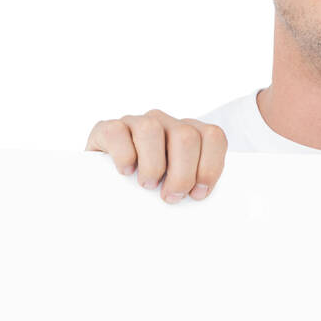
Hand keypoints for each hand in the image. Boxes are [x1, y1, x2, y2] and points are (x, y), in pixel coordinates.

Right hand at [84, 109, 226, 203]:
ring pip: (151, 129)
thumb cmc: (150, 191)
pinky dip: (123, 156)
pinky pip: (117, 132)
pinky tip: (126, 171)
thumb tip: (199, 198)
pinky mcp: (108, 128)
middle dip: (182, 174)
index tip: (197, 194)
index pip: (213, 136)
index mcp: (189, 133)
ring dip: (152, 165)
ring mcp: (136, 122)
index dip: (210, 167)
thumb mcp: (176, 186)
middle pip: (186, 136)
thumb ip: (193, 185)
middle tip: (170, 196)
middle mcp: (165, 122)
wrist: (107, 187)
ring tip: (147, 185)